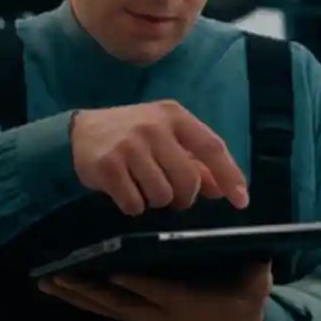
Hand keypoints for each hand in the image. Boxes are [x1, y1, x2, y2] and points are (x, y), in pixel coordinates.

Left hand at [39, 261, 271, 320]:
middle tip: (58, 274)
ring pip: (106, 307)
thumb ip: (252, 259)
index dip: (136, 281)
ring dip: (76, 295)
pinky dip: (83, 300)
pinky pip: (107, 309)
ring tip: (47, 281)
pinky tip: (61, 289)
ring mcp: (148, 318)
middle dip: (88, 288)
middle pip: (118, 301)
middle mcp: (161, 313)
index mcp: (187, 300)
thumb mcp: (254, 279)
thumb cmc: (245, 298)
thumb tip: (254, 236)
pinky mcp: (141, 319)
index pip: (158, 290)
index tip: (114, 267)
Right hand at [70, 100, 248, 214]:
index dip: (229, 175)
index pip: (211, 146)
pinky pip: (134, 203)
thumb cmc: (131, 134)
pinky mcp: (108, 165)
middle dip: (184, 197)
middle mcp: (154, 127)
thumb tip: (219, 189)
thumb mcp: (164, 137)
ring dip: (155, 201)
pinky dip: (133, 205)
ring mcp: (130, 145)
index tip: (241, 200)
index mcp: (174, 115)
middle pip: (187, 180)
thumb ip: (193, 160)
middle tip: (172, 197)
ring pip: (162, 195)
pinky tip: (124, 190)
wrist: (79, 132)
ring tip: (142, 186)